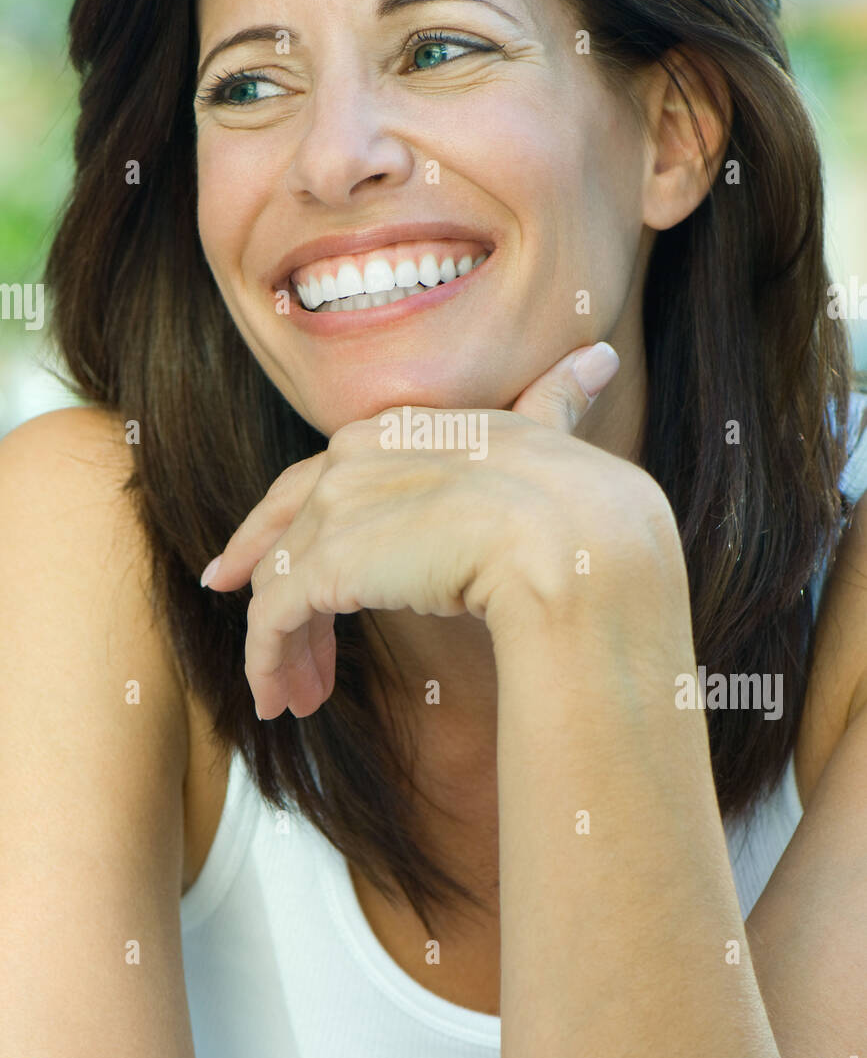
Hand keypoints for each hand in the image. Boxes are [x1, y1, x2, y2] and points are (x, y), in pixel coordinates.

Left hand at [200, 342, 648, 719]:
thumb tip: (604, 356)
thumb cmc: (581, 499)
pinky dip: (269, 664)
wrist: (575, 539)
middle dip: (266, 583)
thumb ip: (555, 402)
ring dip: (282, 648)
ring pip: (280, 583)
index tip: (245, 562)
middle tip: (267, 649)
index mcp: (404, 429)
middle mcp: (356, 456)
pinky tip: (284, 702)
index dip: (281, 523)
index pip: (321, 476)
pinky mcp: (326, 566)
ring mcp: (337, 508)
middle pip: (289, 528)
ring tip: (294, 700)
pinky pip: (273, 622)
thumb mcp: (554, 443)